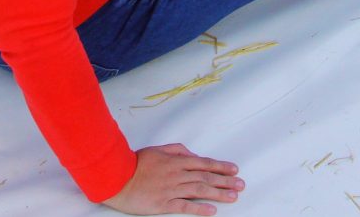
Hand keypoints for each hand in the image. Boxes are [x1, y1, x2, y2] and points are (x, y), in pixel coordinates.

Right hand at [104, 144, 242, 215]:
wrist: (117, 177)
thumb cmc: (136, 164)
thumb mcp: (158, 149)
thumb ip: (177, 150)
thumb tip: (193, 155)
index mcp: (177, 161)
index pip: (204, 163)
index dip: (221, 166)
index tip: (234, 170)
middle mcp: (177, 174)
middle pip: (206, 177)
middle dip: (226, 181)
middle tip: (241, 185)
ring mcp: (171, 189)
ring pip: (200, 190)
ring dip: (218, 193)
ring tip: (233, 197)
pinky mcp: (164, 203)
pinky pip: (185, 206)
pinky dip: (200, 208)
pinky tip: (212, 210)